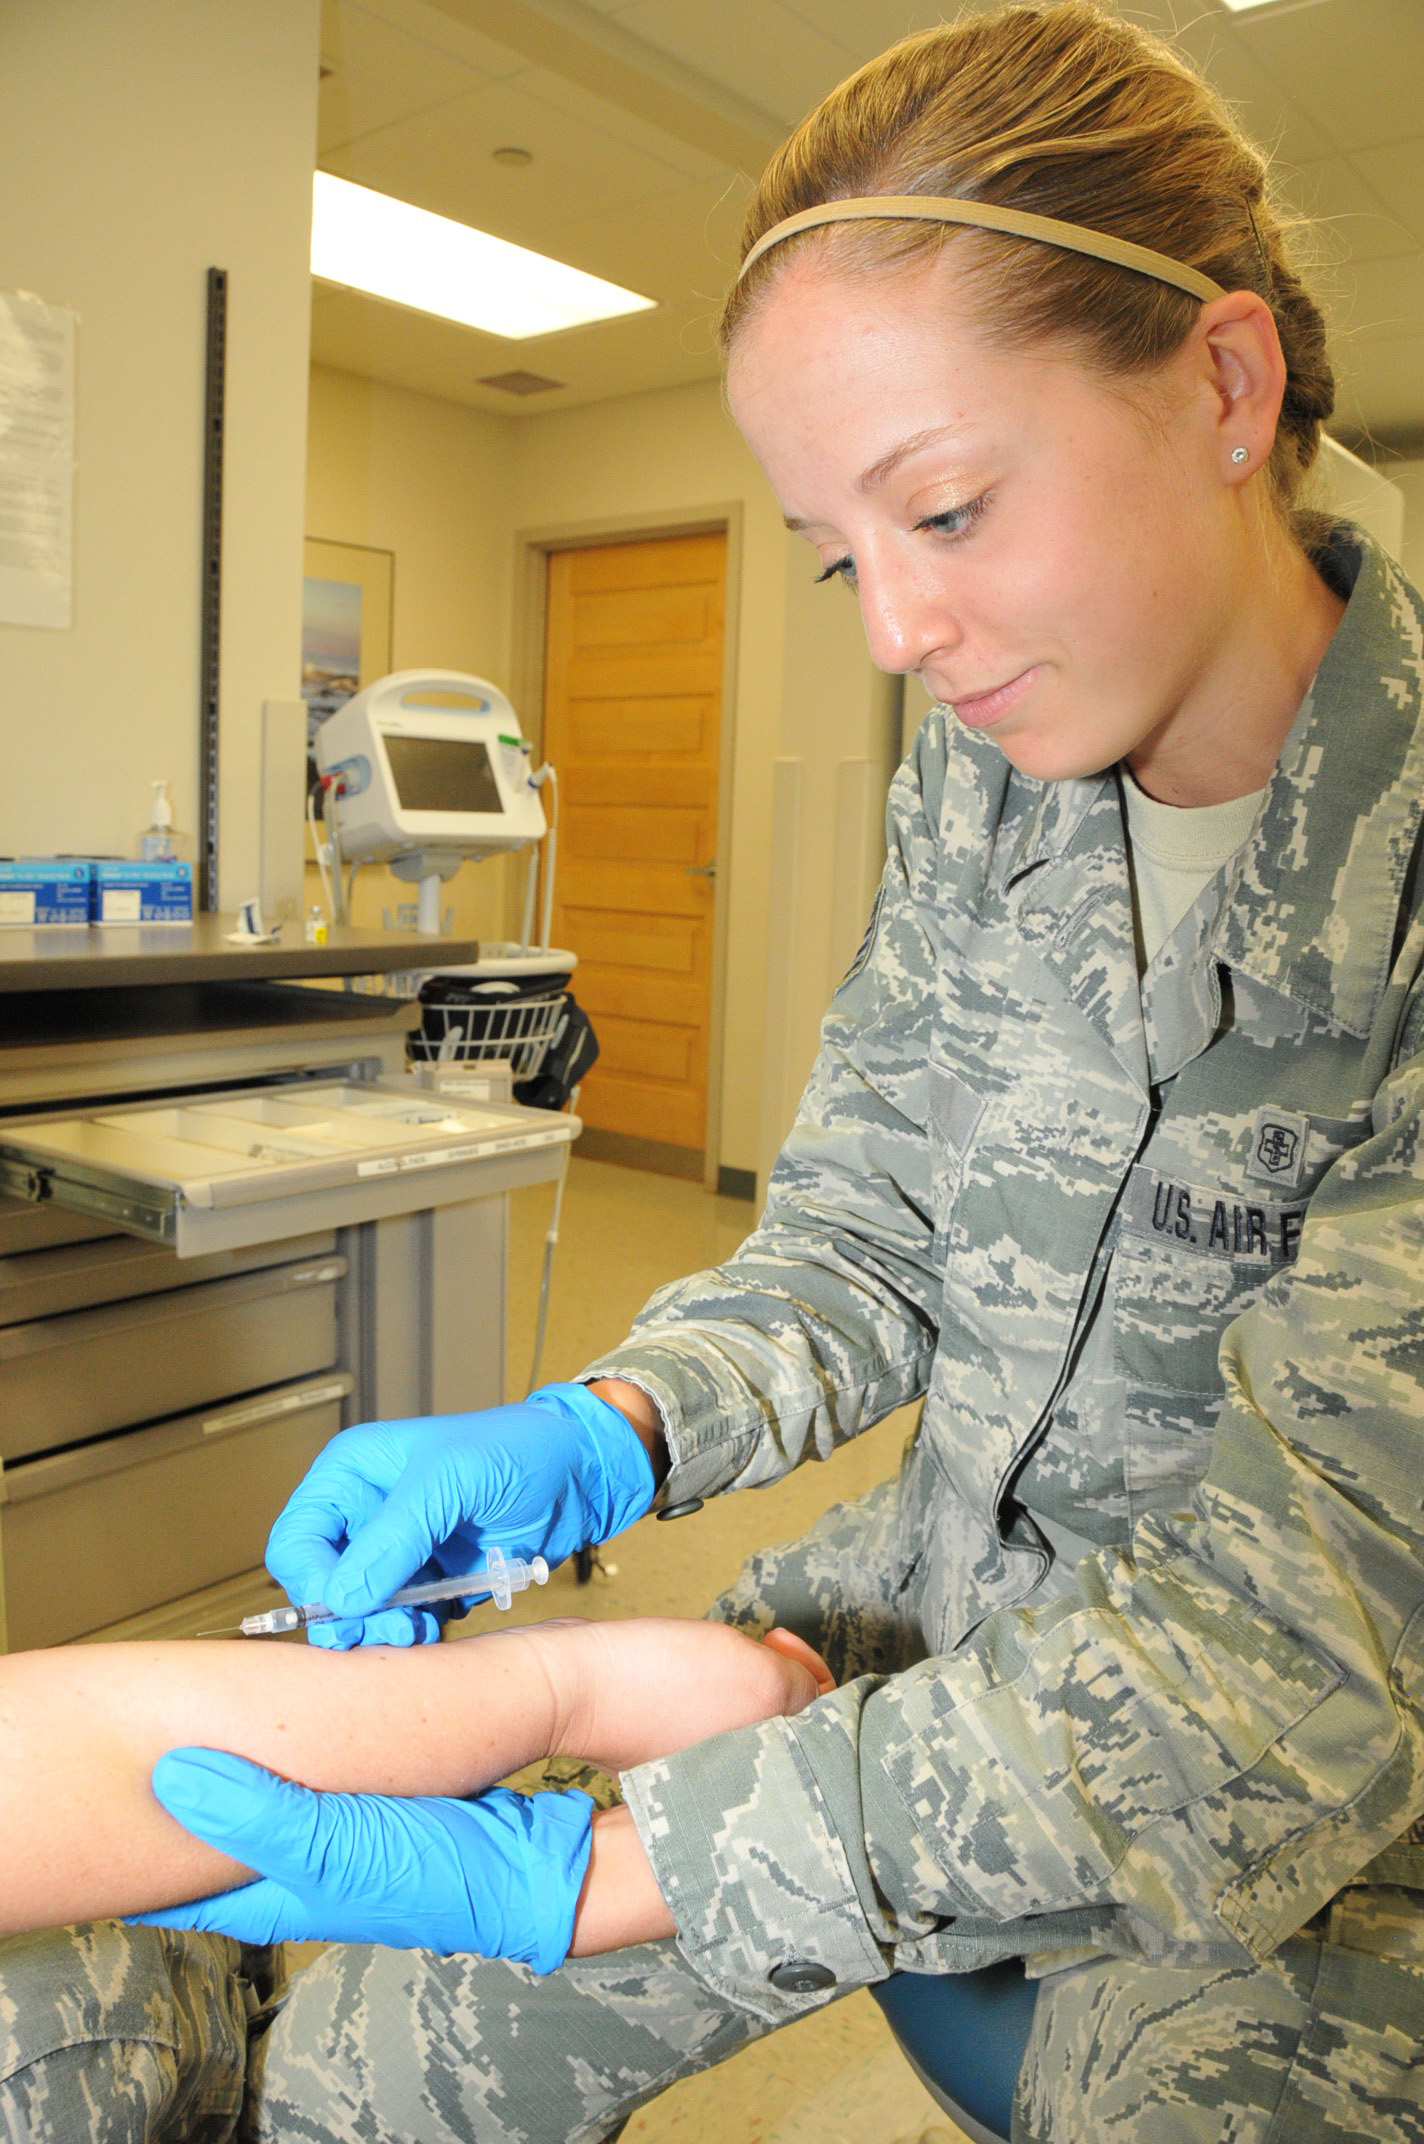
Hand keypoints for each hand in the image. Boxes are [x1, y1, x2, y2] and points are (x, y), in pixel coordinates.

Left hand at [130, 1750, 592, 1965]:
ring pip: (274, 1788)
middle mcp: (304, 1866)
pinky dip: (306, 1735)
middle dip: (196, 1779)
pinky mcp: (378, 1799)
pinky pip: (323, 1764)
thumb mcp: (339, 1844)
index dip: (150, 1832)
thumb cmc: (441, 1866)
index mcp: (280, 1892)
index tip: (119, 1781)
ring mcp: (343, 1833)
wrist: (540, 1861)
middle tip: (164, 1727)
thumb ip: (255, 1813)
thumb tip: (172, 1777)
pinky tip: (303, 1699)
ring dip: (251, 1749)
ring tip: (221, 1704)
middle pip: (226, 1825)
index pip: (187, 1875)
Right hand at [266, 1382, 655, 1646]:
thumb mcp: (450, 1482)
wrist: (580, 1475)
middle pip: (320, 1587)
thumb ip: (394, 1538)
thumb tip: (340, 1599)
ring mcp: (395, 1554)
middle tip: (392, 1633)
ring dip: (380, 1634)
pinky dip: (410, 1636)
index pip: (297, 1540)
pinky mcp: (426, 1584)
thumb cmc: (518, 1451)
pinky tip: (433, 1633)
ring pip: (357, 1615)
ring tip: (417, 1635)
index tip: (346, 1611)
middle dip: (348, 1618)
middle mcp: (363, 1515)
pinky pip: (397, 1623)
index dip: (312, 1582)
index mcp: (350, 1474)